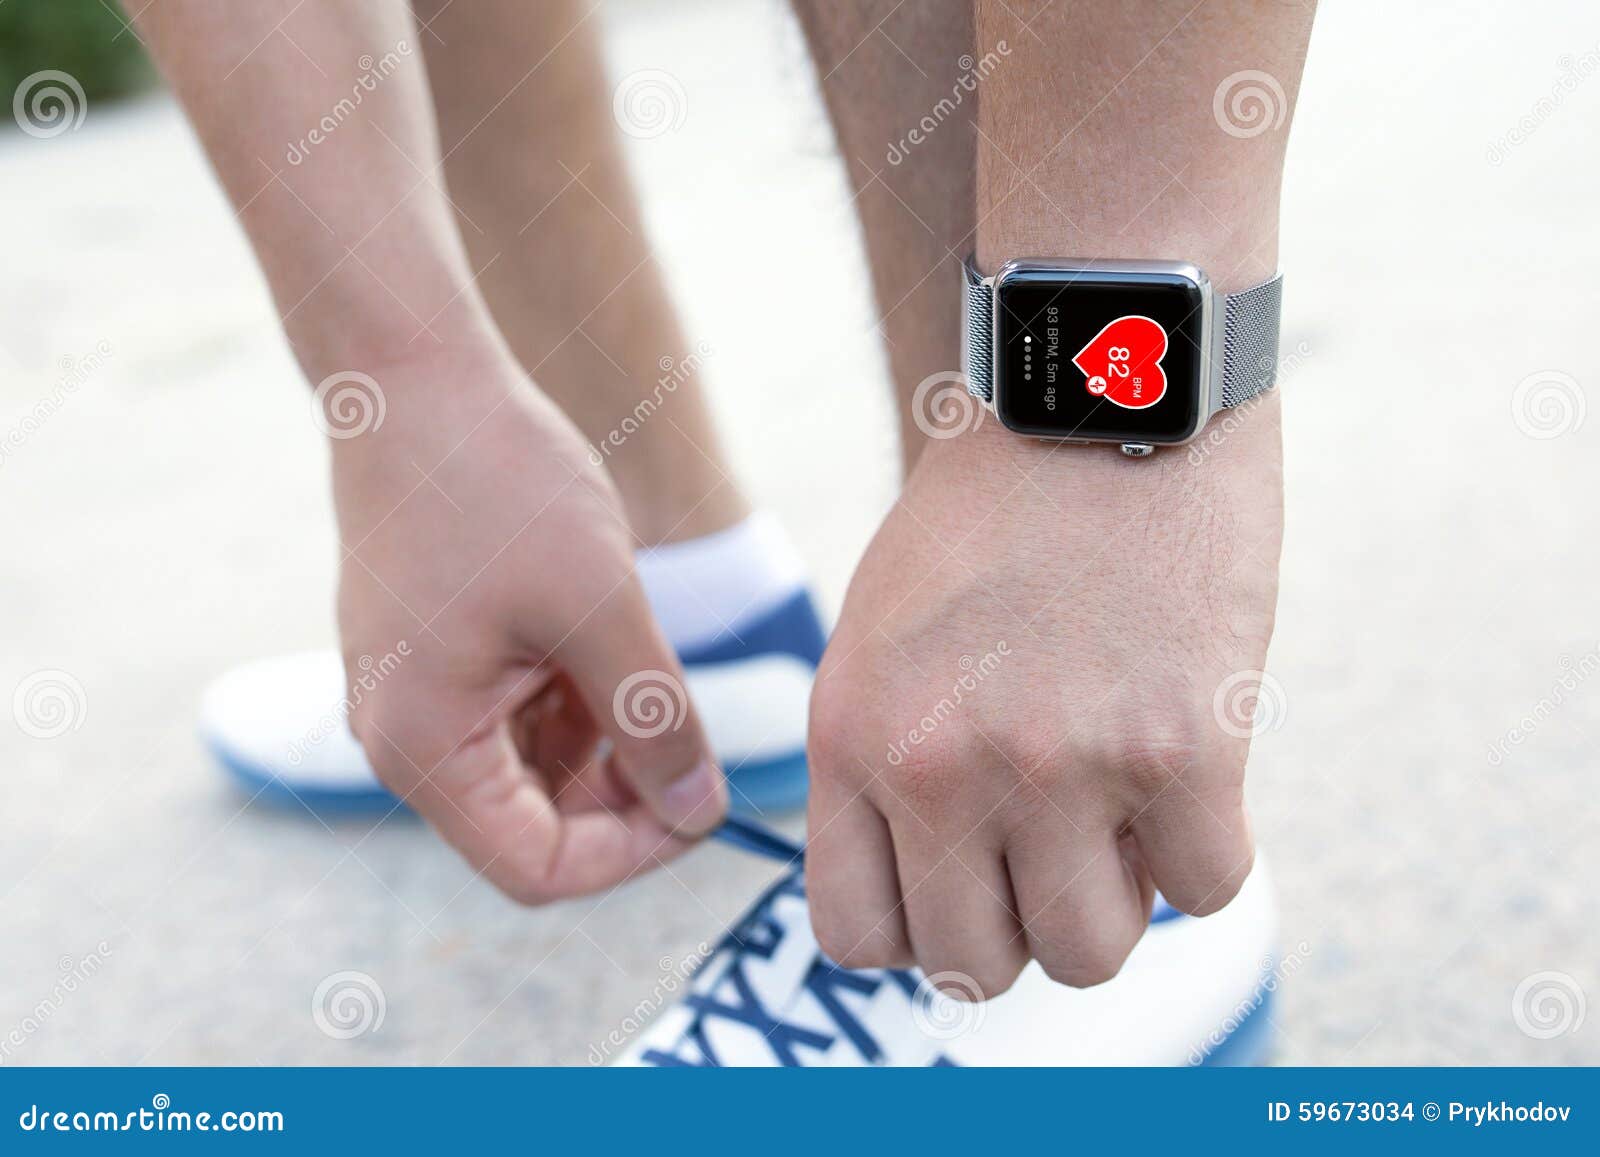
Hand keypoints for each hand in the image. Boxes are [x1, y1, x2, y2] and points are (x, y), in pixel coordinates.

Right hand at [328, 344, 725, 901]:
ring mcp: (420, 704)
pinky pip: (523, 723)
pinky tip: (602, 635)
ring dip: (609, 742)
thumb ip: (655, 722)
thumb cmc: (497, 481)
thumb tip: (700, 813)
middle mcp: (406, 742)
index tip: (705, 800)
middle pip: (539, 832)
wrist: (417, 380)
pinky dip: (582, 702)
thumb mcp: (601, 608)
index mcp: (425, 746)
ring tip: (636, 653)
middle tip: (693, 731)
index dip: (636, 855)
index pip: (540, 870)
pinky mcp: (441, 668)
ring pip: (540, 778)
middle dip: (629, 797)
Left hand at [805, 397, 1282, 995]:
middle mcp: (942, 767)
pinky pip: (1204, 888)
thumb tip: (924, 885)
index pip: (855, 934)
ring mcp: (1061, 766)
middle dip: (1016, 930)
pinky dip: (1201, 852)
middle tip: (1051, 857)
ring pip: (1089, 954)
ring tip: (1119, 814)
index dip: (915, 931)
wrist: (1101, 386)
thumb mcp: (882, 631)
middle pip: (974, 967)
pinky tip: (1188, 780)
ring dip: (1112, 903)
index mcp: (855, 734)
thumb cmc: (991, 511)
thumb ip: (885, 759)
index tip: (959, 888)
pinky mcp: (1183, 748)